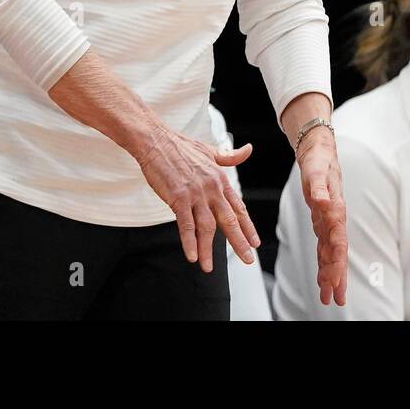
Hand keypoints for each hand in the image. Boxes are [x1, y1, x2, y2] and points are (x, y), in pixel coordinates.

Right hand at [134, 123, 259, 271]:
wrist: (155, 141)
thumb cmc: (180, 146)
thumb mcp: (209, 150)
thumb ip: (229, 156)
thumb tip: (247, 150)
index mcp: (220, 178)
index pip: (238, 207)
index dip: (247, 226)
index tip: (254, 241)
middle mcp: (211, 188)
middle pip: (229, 220)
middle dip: (239, 242)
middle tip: (247, 258)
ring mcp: (196, 194)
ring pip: (207, 227)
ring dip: (208, 249)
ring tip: (208, 268)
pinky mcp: (178, 198)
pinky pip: (186, 225)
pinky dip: (189, 242)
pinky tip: (192, 256)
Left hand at [298, 126, 347, 305]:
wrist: (318, 150)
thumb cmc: (319, 160)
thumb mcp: (316, 170)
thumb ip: (319, 187)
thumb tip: (321, 201)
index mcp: (334, 210)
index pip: (338, 242)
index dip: (337, 263)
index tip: (335, 281)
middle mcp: (334, 219)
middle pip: (337, 253)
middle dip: (337, 277)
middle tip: (335, 299)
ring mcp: (329, 221)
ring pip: (331, 253)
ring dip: (330, 274)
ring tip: (329, 296)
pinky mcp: (322, 220)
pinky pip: (324, 246)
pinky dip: (323, 262)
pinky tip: (322, 276)